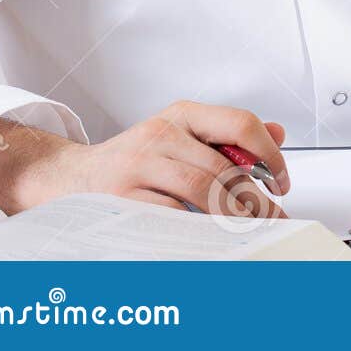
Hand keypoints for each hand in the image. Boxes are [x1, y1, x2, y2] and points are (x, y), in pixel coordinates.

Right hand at [0, 101, 291, 217]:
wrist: (67, 177)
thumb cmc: (134, 161)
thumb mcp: (181, 136)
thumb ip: (228, 135)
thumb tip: (278, 133)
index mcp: (183, 114)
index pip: (240, 124)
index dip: (270, 154)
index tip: (282, 181)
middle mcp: (161, 133)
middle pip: (225, 168)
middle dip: (257, 200)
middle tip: (273, 220)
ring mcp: (139, 164)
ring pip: (203, 191)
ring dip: (233, 216)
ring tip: (248, 230)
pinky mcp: (122, 196)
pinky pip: (172, 215)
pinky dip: (197, 228)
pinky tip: (211, 237)